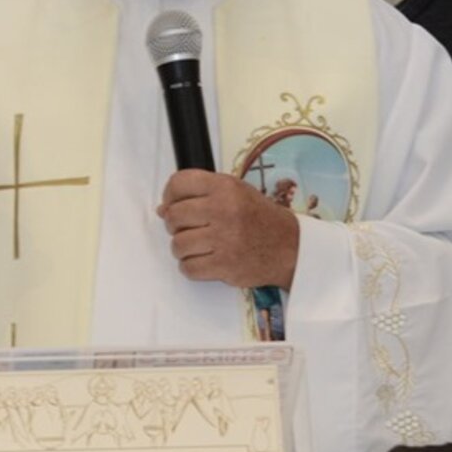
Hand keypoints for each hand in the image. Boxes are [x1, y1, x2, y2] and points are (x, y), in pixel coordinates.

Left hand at [157, 171, 299, 288]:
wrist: (289, 247)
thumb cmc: (259, 219)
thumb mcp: (235, 193)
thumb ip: (201, 195)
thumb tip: (162, 210)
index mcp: (225, 187)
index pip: (179, 183)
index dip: (169, 195)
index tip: (172, 204)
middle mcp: (223, 210)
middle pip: (174, 216)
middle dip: (175, 226)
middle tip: (189, 229)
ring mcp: (224, 239)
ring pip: (178, 245)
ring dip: (183, 249)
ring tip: (199, 247)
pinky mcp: (225, 265)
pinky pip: (189, 267)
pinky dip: (191, 267)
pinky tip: (205, 261)